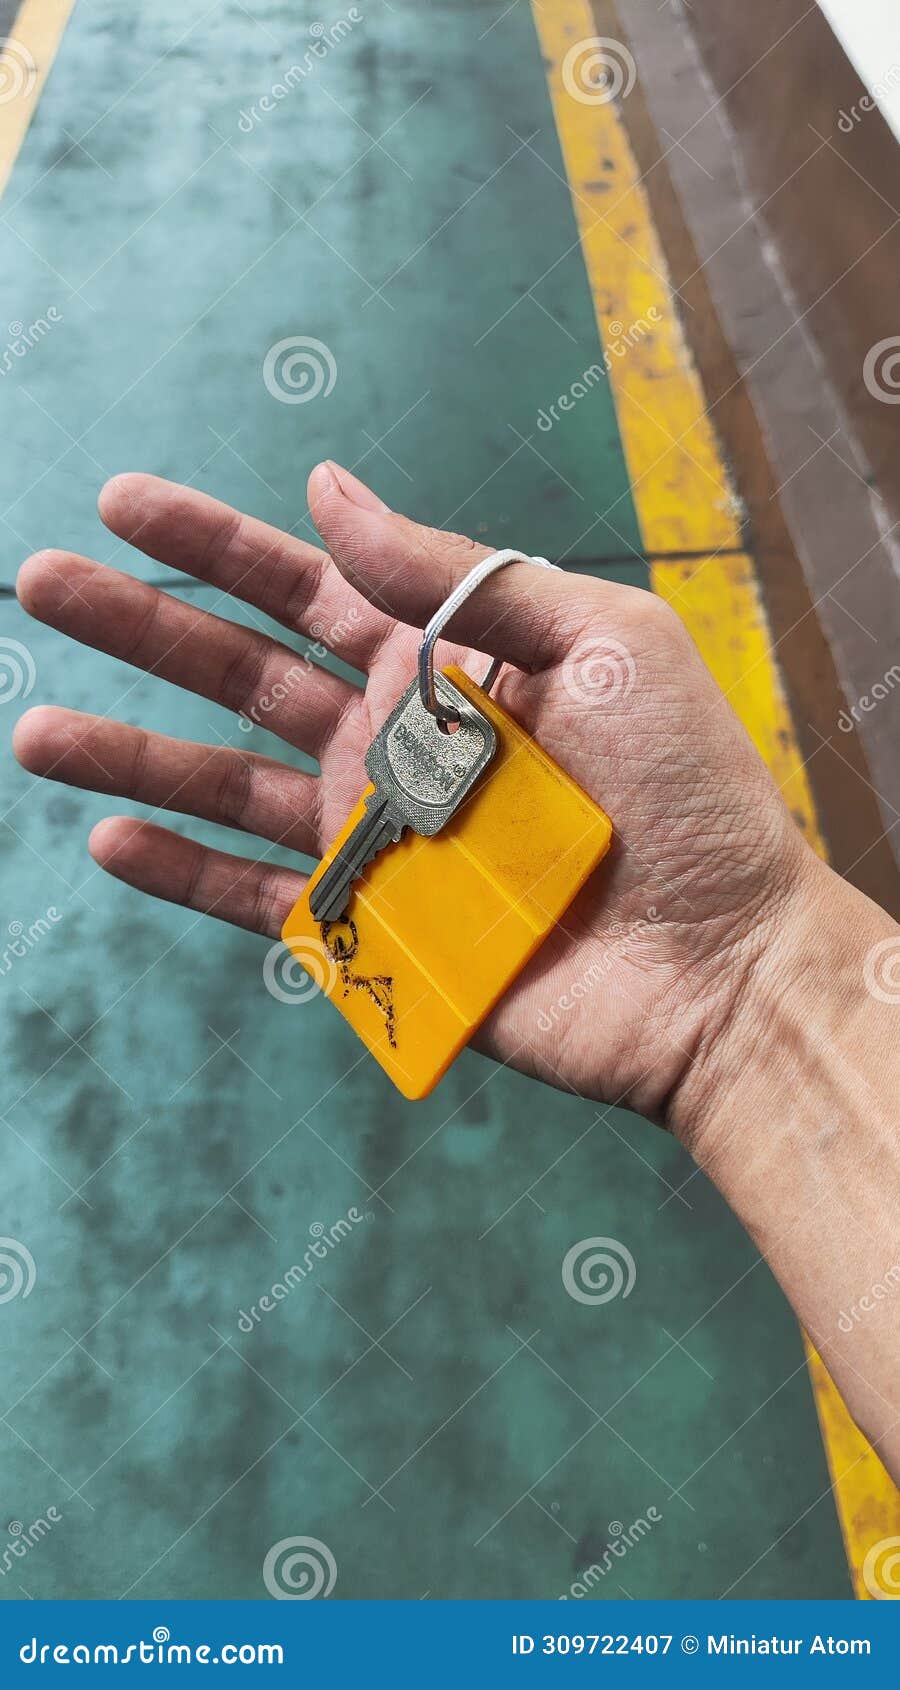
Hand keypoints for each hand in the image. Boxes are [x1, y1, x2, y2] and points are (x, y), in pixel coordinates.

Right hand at [14, 464, 818, 1136]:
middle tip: (40, 583)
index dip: (218, 546)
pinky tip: (111, 839)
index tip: (124, 504)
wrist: (721, 961)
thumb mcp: (601, 641)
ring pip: (229, 786)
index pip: (312, 589)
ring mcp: (379, 841)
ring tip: (36, 730)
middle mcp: (398, 746)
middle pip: (243, 675)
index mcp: (449, 667)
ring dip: (131, 756)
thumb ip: (463, 573)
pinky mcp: (375, 933)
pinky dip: (185, 873)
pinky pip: (258, 899)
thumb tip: (332, 493)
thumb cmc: (685, 791)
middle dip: (143, 628)